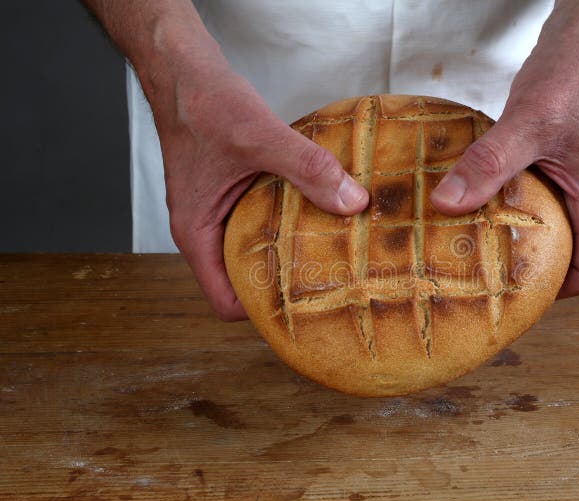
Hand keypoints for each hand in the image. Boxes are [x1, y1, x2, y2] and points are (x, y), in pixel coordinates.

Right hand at [157, 65, 368, 319]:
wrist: (184, 70)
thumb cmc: (204, 104)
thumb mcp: (261, 137)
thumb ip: (308, 169)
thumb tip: (354, 203)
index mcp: (199, 234)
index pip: (227, 303)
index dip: (263, 312)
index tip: (306, 310)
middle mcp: (206, 231)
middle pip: (246, 281)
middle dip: (285, 287)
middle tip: (332, 287)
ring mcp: (219, 213)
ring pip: (255, 251)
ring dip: (289, 254)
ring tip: (334, 257)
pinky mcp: (232, 193)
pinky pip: (261, 222)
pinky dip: (287, 223)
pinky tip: (321, 214)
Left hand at [430, 70, 578, 297]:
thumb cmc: (577, 76)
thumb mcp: (529, 124)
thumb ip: (489, 165)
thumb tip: (449, 202)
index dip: (554, 295)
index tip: (513, 301)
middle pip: (562, 257)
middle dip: (524, 272)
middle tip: (479, 280)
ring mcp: (568, 180)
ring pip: (542, 227)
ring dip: (509, 239)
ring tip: (468, 249)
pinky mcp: (549, 161)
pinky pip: (527, 197)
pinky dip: (502, 205)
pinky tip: (470, 201)